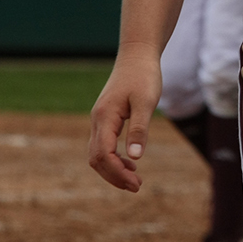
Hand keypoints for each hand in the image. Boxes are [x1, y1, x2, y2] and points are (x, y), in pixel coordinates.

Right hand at [88, 46, 161, 191]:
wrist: (137, 54)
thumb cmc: (143, 76)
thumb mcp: (146, 102)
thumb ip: (139, 129)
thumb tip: (135, 158)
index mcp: (105, 117)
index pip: (104, 154)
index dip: (117, 173)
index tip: (135, 183)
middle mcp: (97, 120)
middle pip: (96, 158)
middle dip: (114, 176)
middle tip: (136, 187)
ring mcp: (99, 118)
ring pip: (97, 153)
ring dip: (113, 169)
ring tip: (134, 180)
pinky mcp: (106, 117)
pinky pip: (103, 144)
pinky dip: (113, 158)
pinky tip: (130, 162)